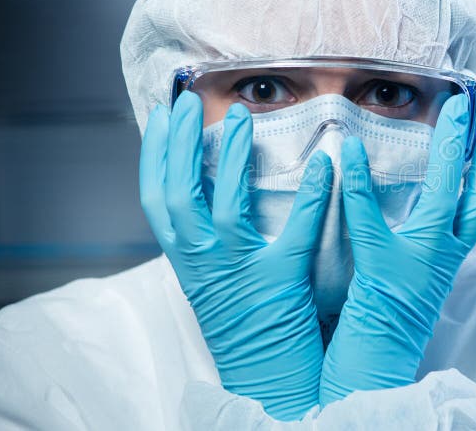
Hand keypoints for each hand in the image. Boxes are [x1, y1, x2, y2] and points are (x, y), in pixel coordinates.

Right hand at [139, 93, 331, 420]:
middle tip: (190, 102)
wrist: (264, 373)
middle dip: (180, 143)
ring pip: (226, 206)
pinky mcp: (280, 282)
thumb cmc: (240, 319)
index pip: (156, 197)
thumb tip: (208, 185)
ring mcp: (238, 271)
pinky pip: (297, 232)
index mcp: (184, 258)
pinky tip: (322, 164)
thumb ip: (204, 235)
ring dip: (231, 158)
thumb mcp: (208, 275)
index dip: (153, 154)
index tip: (159, 116)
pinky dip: (311, 196)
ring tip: (241, 118)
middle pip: (180, 193)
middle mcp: (202, 261)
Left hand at [319, 93, 475, 404]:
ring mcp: (420, 262)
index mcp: (454, 250)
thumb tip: (425, 187)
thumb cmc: (393, 307)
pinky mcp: (383, 272)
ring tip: (447, 113)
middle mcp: (446, 254)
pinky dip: (361, 185)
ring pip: (445, 201)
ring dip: (449, 153)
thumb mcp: (420, 264)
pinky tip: (352, 151)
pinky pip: (371, 223)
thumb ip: (426, 228)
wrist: (376, 360)